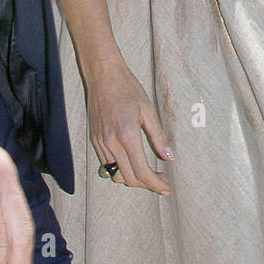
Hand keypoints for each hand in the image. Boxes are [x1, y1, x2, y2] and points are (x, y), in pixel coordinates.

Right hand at [87, 58, 173, 195]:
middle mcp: (111, 143)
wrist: (102, 75)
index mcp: (127, 135)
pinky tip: (131, 162)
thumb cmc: (127, 88)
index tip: (165, 188)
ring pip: (115, 174)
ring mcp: (100, 142)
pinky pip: (106, 164)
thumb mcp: (148, 110)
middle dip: (147, 184)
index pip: (142, 172)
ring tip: (147, 173)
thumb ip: (158, 136)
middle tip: (161, 180)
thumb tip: (169, 157)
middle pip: (129, 178)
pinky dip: (120, 169)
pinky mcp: (94, 140)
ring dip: (132, 179)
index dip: (155, 184)